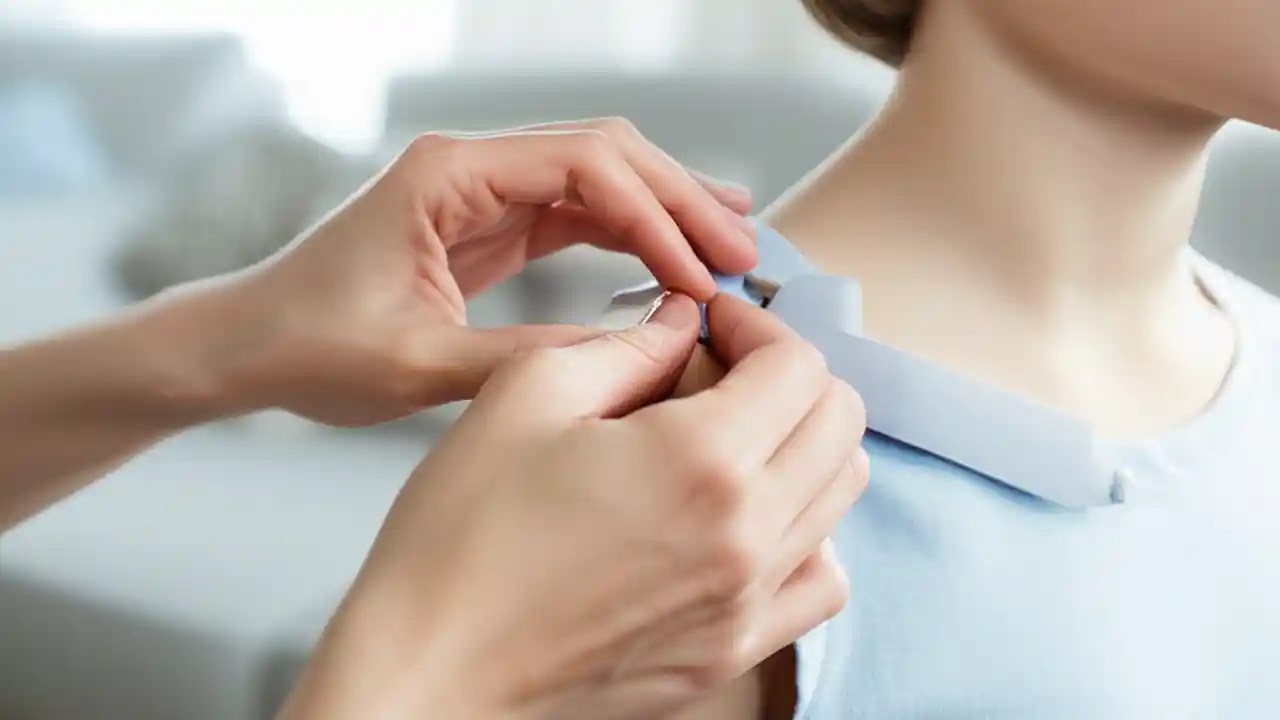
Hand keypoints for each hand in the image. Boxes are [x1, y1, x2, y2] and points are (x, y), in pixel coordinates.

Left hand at [220, 119, 756, 425]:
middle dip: (680, 198)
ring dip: (666, 209)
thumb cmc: (309, 347)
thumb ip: (527, 357)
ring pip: (600, 178)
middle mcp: (470, 166)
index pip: (582, 166)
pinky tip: (677, 254)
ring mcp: (482, 191)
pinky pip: (578, 215)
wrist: (248, 345)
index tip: (701, 275)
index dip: (655, 214)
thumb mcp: (417, 365)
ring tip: (734, 244)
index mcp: (447, 175)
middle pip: (605, 154)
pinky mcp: (489, 225)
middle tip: (745, 251)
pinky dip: (632, 233)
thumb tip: (633, 354)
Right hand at [280, 294, 868, 719]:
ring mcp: (747, 603)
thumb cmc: (459, 541)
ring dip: (801, 444)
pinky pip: (821, 581)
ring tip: (727, 439)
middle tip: (721, 371)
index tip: (713, 324)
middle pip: (839, 423)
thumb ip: (625, 346)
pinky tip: (744, 521)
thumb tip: (681, 323)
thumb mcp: (525, 397)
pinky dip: (806, 534)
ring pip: (840, 495)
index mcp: (701, 462)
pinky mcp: (731, 651)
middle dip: (789, 376)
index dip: (758, 324)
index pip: (799, 366)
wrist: (428, 673)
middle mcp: (746, 536)